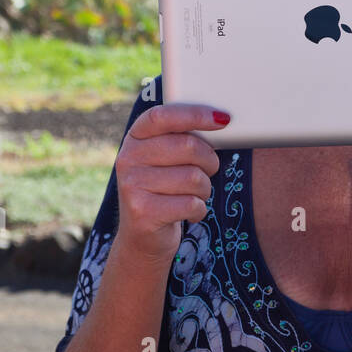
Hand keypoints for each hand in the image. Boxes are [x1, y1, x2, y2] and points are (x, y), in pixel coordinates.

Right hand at [114, 103, 226, 264]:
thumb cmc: (166, 190)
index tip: (223, 119)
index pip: (162, 116)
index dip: (194, 114)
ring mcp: (132, 185)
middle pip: (188, 146)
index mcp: (135, 138)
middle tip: (208, 170)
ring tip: (193, 195)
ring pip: (194, 178)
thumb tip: (221, 121)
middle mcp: (128, 158)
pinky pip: (191, 204)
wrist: (143, 237)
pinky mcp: (142, 212)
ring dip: (204, 190)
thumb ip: (183, 139)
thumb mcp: (167, 160)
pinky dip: (199, 210)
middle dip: (209, 161)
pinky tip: (188, 212)